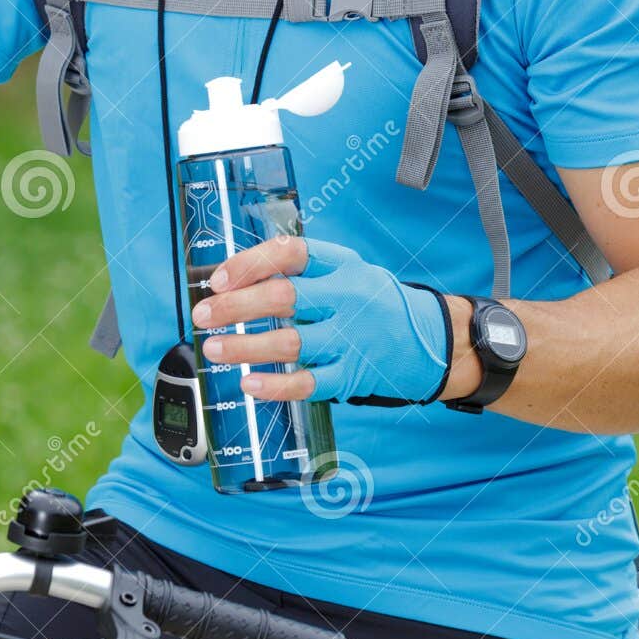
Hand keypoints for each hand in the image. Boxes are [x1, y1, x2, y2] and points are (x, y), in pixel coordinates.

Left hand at [191, 234, 451, 404]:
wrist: (435, 341)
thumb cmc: (378, 303)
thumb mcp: (350, 271)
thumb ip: (305, 271)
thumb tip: (239, 277)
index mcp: (342, 265)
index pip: (290, 253)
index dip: (248, 263)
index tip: (217, 278)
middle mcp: (346, 298)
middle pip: (283, 296)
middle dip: (235, 306)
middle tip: (203, 314)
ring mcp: (350, 339)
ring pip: (289, 342)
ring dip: (244, 346)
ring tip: (213, 348)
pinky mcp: (352, 375)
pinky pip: (307, 383)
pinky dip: (274, 385)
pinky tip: (248, 383)